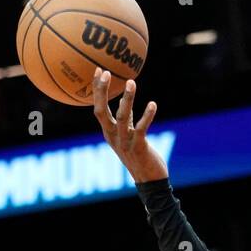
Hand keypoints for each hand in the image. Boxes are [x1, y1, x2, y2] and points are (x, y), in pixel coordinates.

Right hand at [93, 69, 167, 183]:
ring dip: (127, 99)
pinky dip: (146, 116)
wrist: (149, 180)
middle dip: (102, 91)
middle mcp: (113, 136)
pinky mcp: (138, 147)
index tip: (99, 70)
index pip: (97, 107)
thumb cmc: (139, 156)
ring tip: (132, 82)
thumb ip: (125, 119)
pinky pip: (141, 128)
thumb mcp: (128, 136)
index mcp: (108, 132)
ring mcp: (124, 142)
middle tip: (106, 72)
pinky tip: (152, 104)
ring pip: (122, 118)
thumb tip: (122, 98)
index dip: (97, 90)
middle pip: (101, 111)